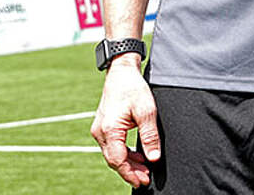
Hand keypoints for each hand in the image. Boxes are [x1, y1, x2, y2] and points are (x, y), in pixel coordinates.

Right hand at [91, 61, 160, 186]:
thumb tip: (154, 158)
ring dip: (128, 163)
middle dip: (130, 171)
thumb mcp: (147, 111)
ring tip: (145, 169)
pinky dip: (124, 153)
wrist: (120, 72)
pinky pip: (112, 146)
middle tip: (146, 179)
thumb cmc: (133, 88)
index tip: (142, 182)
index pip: (118, 160)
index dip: (130, 173)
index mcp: (109, 130)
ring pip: (112, 154)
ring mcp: (99, 130)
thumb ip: (150, 136)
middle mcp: (100, 132)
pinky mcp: (103, 127)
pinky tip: (137, 156)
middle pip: (114, 160)